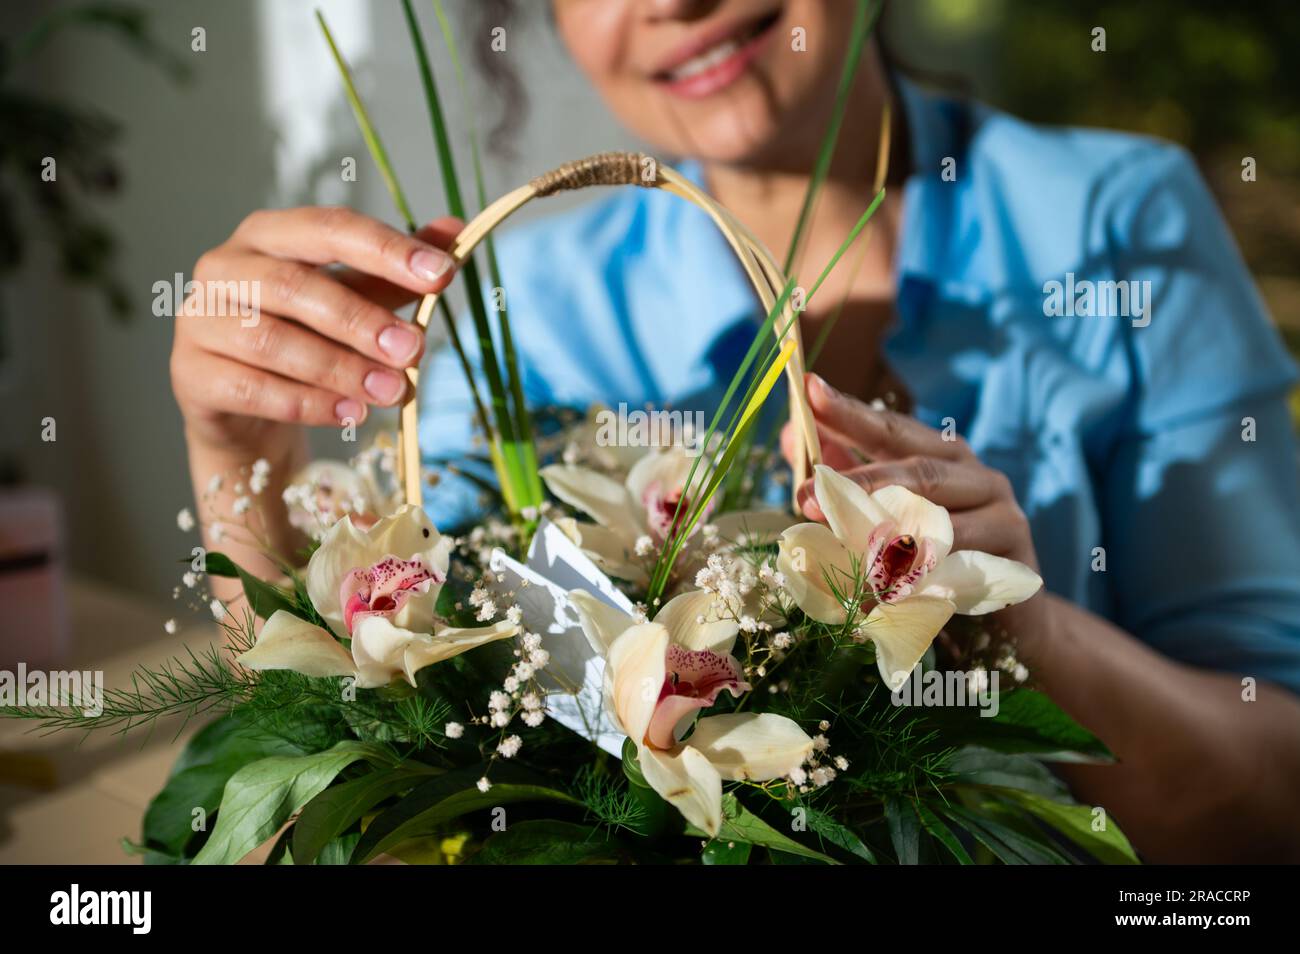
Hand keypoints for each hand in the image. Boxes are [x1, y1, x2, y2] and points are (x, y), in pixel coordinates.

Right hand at [171, 207, 460, 452]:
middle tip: (414, 350)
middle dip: (362, 320)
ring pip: (271, 341)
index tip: (442, 275)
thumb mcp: (357, 298)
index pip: (328, 228)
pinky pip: (252, 387)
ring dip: (340, 368)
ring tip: (392, 392)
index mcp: (270, 234)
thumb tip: (456, 231)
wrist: (249, 408)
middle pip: (294, 286)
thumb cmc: (306, 336)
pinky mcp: (191, 373)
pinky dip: (307, 402)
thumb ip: (397, 270)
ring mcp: (199, 320)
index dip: (386, 249)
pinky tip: (351, 413)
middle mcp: (225, 267)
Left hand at [782, 374, 1050, 640]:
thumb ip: (842, 476)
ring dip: (885, 536)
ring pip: (937, 517)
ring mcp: (1000, 509)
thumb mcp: (884, 518)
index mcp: (940, 456)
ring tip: (838, 548)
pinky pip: (961, 561)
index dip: (850, 411)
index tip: (810, 389)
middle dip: (856, 482)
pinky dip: (919, 575)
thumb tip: (789, 436)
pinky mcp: (1014, 552)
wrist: (1006, 623)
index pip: (890, 429)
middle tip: (802, 497)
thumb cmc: (937, 564)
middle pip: (915, 468)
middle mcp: (973, 474)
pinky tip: (884, 590)